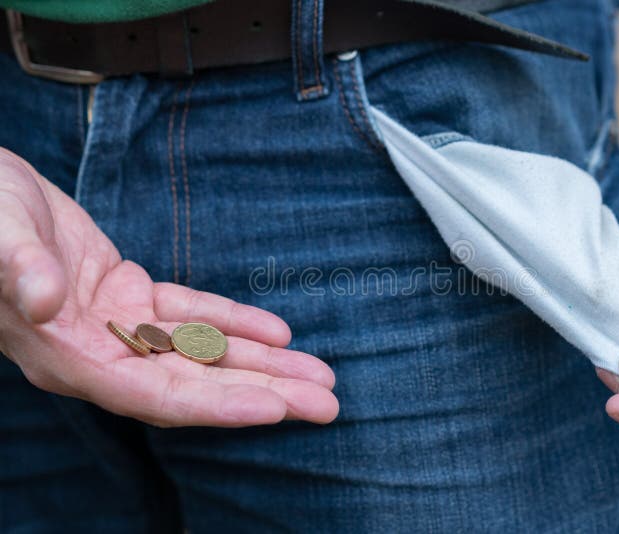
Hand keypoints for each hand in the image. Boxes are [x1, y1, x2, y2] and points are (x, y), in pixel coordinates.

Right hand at [0, 148, 337, 426]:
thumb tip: (45, 301)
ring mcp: (118, 327)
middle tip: (327, 404)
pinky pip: (192, 315)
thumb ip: (20, 270)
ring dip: (263, 364)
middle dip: (264, 394)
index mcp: (68, 354)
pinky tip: (277, 332)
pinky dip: (233, 323)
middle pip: (196, 386)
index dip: (216, 404)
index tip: (275, 408)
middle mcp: (100, 352)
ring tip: (319, 375)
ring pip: (203, 354)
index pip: (155, 395)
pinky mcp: (130, 296)